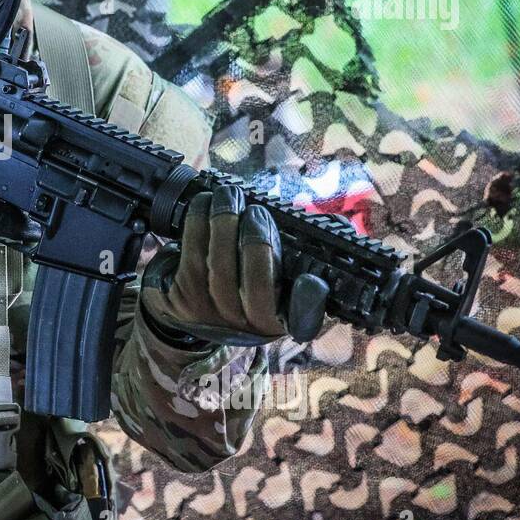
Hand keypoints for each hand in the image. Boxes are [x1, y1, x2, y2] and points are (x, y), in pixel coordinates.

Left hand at [144, 185, 330, 346]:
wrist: (191, 311)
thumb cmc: (245, 283)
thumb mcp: (279, 278)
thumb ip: (304, 254)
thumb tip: (337, 228)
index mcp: (282, 318)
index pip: (303, 318)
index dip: (308, 303)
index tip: (311, 281)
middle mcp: (249, 324)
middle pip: (257, 287)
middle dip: (257, 243)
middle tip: (257, 212)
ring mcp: (213, 314)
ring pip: (220, 267)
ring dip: (223, 224)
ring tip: (229, 195)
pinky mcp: (181, 299)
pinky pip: (191, 257)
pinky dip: (197, 224)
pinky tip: (203, 204)